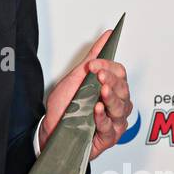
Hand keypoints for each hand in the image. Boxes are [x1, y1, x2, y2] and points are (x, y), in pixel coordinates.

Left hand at [39, 27, 132, 161]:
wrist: (50, 128)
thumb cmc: (66, 105)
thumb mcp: (76, 76)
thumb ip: (94, 57)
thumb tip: (107, 35)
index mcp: (110, 88)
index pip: (120, 74)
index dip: (109, 67)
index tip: (94, 65)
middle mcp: (115, 104)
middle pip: (124, 90)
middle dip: (112, 81)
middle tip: (100, 75)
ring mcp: (113, 121)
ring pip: (121, 109)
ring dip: (112, 98)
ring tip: (102, 92)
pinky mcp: (108, 137)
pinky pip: (111, 128)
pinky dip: (104, 118)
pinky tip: (97, 110)